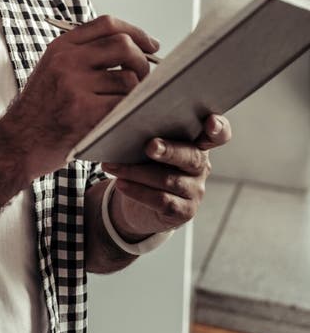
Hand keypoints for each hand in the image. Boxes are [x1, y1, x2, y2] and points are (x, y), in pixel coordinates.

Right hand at [0, 15, 159, 180]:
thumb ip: (83, 55)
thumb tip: (131, 47)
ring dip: (137, 93)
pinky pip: (124, 103)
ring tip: (128, 103)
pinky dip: (130, 110)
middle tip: (144, 78)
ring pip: (128, 78)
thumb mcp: (52, 69)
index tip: (150, 45)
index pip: (107, 24)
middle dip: (142, 61)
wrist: (17, 143)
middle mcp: (67, 60)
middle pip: (123, 46)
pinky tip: (123, 117)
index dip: (135, 32)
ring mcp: (75, 85)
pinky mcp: (84, 112)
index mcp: (61, 47)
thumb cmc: (39, 110)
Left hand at [102, 114, 231, 240]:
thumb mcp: (152, 144)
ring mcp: (195, 189)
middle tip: (150, 146)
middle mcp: (201, 165)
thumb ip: (151, 131)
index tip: (209, 121)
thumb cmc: (147, 162)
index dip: (218, 127)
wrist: (141, 201)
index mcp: (197, 142)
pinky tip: (121, 183)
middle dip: (169, 150)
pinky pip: (162, 200)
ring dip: (137, 172)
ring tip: (114, 166)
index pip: (218, 134)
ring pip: (170, 179)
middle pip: (191, 156)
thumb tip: (126, 122)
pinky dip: (138, 191)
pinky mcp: (184, 211)